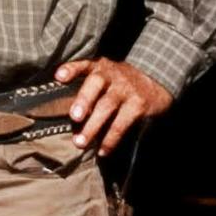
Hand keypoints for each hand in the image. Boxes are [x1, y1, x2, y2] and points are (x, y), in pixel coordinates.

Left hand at [52, 56, 170, 154]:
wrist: (156, 79)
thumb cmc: (120, 83)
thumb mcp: (106, 76)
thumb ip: (88, 91)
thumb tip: (68, 121)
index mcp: (100, 67)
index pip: (84, 64)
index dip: (72, 69)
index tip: (59, 77)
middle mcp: (112, 76)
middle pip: (96, 83)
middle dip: (84, 100)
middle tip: (74, 117)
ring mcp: (126, 90)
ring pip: (108, 106)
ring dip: (93, 126)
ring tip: (80, 143)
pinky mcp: (138, 105)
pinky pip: (122, 124)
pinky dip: (111, 139)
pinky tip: (102, 151)